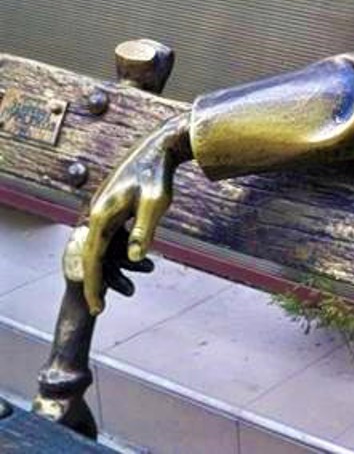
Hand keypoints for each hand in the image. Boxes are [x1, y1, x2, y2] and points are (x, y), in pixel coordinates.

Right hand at [64, 113, 190, 313]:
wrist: (159, 147)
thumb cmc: (159, 174)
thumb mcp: (156, 202)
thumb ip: (144, 230)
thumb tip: (136, 257)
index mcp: (101, 215)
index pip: (93, 259)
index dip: (94, 285)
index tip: (97, 308)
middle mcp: (96, 213)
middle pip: (92, 255)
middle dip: (96, 283)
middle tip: (100, 308)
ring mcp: (103, 209)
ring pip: (100, 246)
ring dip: (106, 269)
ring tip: (112, 291)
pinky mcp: (113, 206)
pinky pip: (109, 235)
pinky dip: (113, 253)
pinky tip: (124, 266)